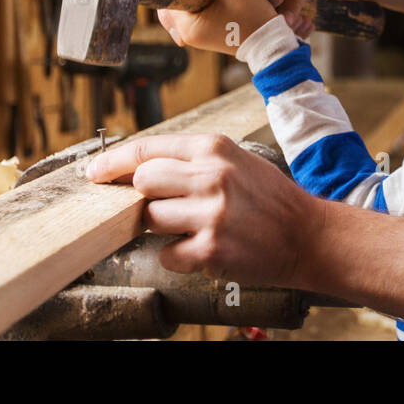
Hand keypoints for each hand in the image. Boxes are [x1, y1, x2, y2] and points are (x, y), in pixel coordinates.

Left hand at [85, 132, 325, 285]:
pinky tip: (201, 249)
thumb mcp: (235, 160)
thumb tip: (137, 169)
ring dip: (160, 227)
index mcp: (215, 148)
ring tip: (188, 228)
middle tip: (156, 206)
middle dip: (140, 197)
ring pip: (150, 219)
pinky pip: (167, 255)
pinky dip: (177, 256)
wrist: (308, 234)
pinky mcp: (211, 250)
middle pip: (142, 182)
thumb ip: (191, 160)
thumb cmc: (269, 198)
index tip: (94, 174)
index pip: (147, 148)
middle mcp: (212, 176)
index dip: (113, 162)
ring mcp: (211, 214)